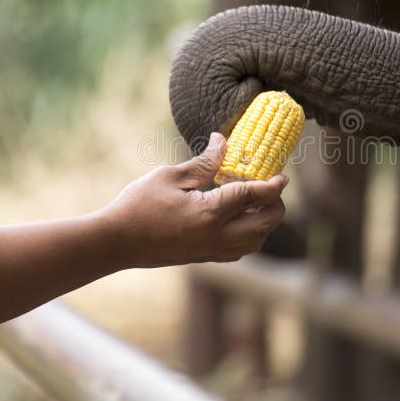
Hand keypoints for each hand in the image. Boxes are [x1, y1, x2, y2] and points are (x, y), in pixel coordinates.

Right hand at [100, 132, 287, 267]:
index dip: (272, 185)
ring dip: (264, 222)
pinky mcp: (205, 258)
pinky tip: (239, 218)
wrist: (116, 242)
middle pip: (265, 224)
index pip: (254, 196)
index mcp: (210, 214)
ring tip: (255, 201)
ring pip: (256, 241)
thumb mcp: (171, 176)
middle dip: (275, 205)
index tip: (283, 176)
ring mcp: (212, 251)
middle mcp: (217, 237)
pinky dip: (250, 235)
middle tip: (270, 187)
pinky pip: (240, 250)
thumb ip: (204, 163)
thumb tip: (224, 142)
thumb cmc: (138, 204)